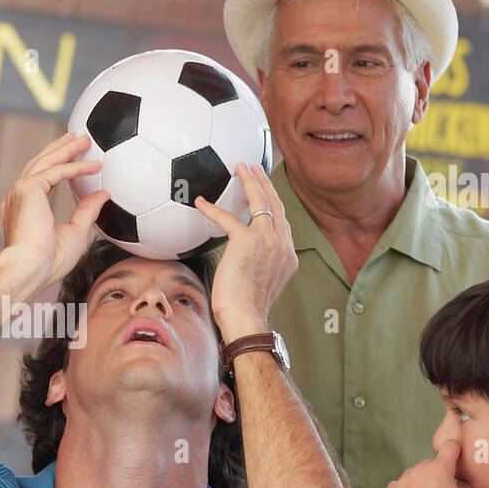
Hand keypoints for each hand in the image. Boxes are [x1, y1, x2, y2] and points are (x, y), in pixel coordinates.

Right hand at [0, 132, 108, 287]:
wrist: (32, 267)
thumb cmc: (49, 261)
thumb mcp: (76, 234)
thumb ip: (87, 212)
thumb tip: (103, 195)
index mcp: (24, 209)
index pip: (40, 181)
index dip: (56, 167)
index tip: (71, 158)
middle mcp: (18, 197)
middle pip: (40, 165)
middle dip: (58, 149)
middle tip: (75, 138)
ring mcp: (20, 191)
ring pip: (46, 162)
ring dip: (66, 149)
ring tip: (84, 140)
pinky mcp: (28, 189)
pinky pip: (56, 171)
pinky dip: (76, 167)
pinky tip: (94, 166)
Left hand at [194, 163, 296, 335]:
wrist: (246, 319)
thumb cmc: (246, 311)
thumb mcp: (260, 285)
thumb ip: (258, 268)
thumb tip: (243, 264)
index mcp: (287, 256)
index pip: (282, 222)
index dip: (274, 204)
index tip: (266, 192)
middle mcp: (282, 245)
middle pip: (276, 205)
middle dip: (266, 183)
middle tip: (255, 168)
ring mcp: (268, 241)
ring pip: (261, 201)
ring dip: (249, 181)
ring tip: (240, 168)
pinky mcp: (247, 241)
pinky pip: (228, 217)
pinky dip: (212, 209)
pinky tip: (201, 203)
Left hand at [385, 440, 471, 487]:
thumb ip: (460, 484)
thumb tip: (453, 482)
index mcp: (441, 468)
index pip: (450, 446)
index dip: (454, 449)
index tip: (455, 455)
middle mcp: (420, 469)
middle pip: (430, 465)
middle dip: (436, 475)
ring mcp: (404, 478)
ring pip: (414, 475)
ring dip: (419, 484)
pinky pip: (400, 486)